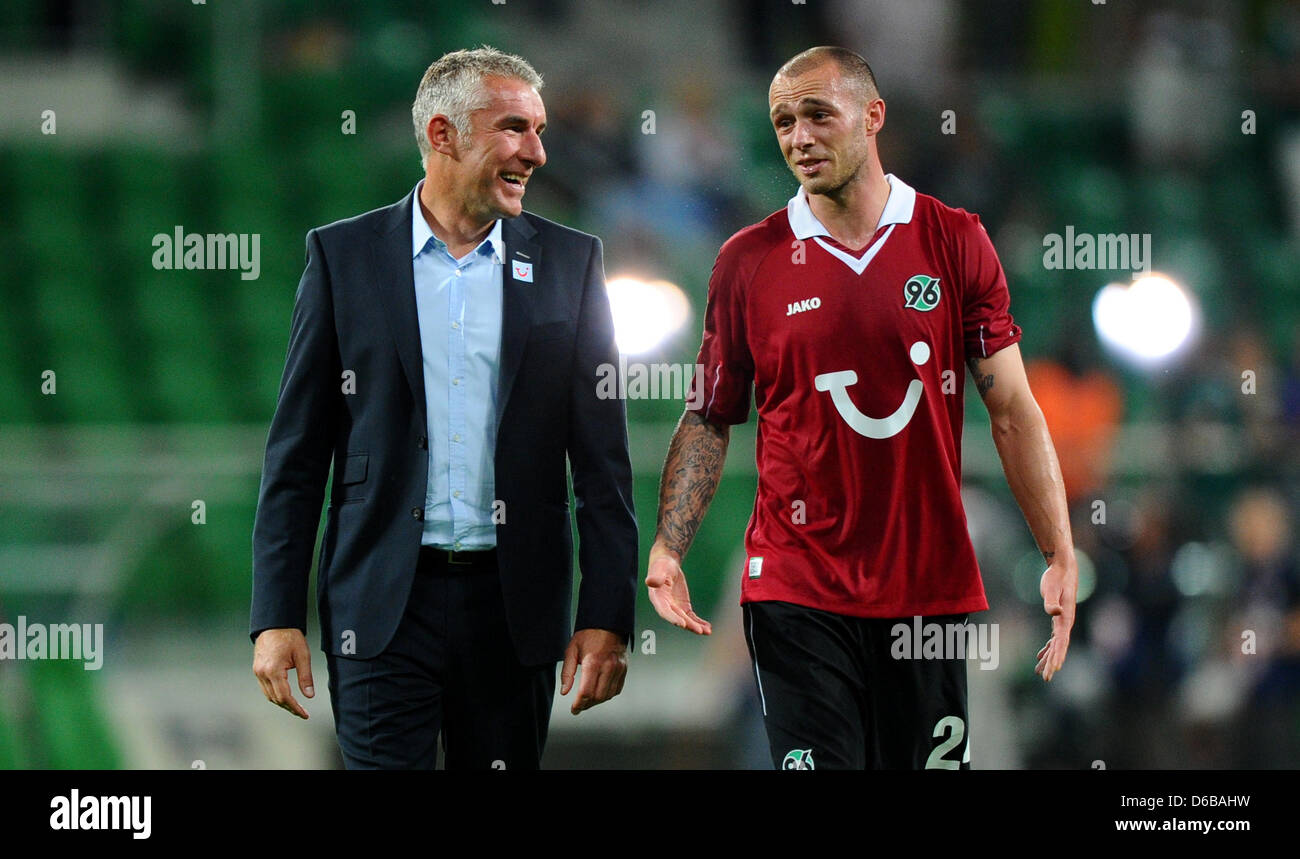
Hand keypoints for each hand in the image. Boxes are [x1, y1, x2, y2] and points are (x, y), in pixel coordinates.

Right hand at [253, 628, 313, 718]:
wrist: (275, 624)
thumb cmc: (290, 637)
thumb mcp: (302, 656)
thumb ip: (305, 677)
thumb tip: (309, 695)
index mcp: (274, 670)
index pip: (284, 697)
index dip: (295, 708)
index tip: (304, 714)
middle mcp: (262, 673)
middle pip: (275, 699)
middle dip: (289, 707)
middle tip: (302, 712)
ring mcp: (257, 672)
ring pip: (268, 695)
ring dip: (281, 702)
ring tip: (295, 706)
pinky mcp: (257, 669)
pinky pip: (265, 688)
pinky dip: (275, 694)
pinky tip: (284, 695)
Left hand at [560, 628, 626, 714]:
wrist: (607, 623)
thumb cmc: (588, 634)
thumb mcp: (572, 650)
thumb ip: (567, 672)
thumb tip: (564, 691)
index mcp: (593, 662)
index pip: (586, 692)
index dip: (579, 704)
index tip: (574, 709)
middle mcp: (608, 666)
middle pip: (598, 697)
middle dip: (587, 705)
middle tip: (579, 706)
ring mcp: (619, 668)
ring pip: (608, 695)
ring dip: (597, 701)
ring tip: (588, 701)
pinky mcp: (624, 669)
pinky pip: (617, 689)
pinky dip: (608, 695)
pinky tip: (600, 693)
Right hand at [646, 548, 711, 634]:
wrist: (667, 565)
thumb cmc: (662, 565)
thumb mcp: (659, 568)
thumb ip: (656, 576)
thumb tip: (649, 581)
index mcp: (657, 598)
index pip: (664, 611)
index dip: (672, 618)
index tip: (682, 624)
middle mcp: (666, 606)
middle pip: (677, 618)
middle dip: (688, 625)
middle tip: (699, 631)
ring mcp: (675, 608)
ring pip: (686, 620)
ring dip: (696, 626)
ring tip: (707, 632)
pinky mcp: (683, 607)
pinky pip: (691, 617)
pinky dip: (699, 622)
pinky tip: (708, 628)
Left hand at [1035, 557, 1077, 681]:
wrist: (1062, 568)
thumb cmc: (1056, 577)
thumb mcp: (1051, 587)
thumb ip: (1051, 602)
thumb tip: (1055, 612)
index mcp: (1066, 618)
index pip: (1062, 642)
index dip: (1058, 656)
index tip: (1054, 669)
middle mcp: (1066, 622)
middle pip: (1059, 648)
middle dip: (1052, 663)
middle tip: (1045, 678)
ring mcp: (1063, 621)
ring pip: (1056, 645)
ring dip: (1049, 658)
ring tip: (1040, 672)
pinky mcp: (1058, 618)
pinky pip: (1053, 639)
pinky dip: (1047, 649)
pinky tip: (1041, 656)